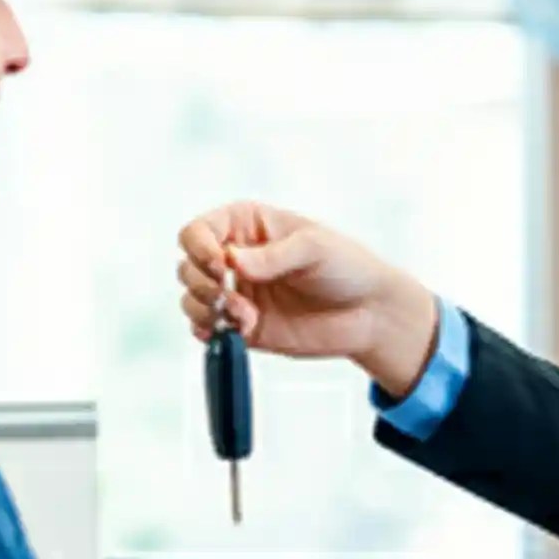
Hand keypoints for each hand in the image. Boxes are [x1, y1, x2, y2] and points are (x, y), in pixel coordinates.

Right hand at [177, 202, 439, 396]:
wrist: (370, 313)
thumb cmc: (347, 267)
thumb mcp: (315, 248)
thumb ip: (273, 255)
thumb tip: (233, 261)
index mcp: (246, 226)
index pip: (198, 231)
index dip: (199, 247)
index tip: (221, 264)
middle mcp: (235, 259)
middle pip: (187, 266)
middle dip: (201, 282)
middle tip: (229, 295)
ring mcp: (237, 293)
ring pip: (191, 299)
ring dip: (206, 309)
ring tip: (244, 316)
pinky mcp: (243, 327)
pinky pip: (207, 330)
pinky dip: (212, 332)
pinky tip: (238, 330)